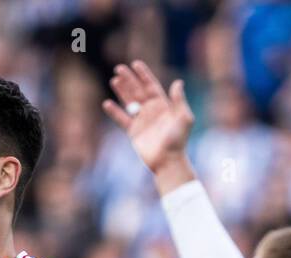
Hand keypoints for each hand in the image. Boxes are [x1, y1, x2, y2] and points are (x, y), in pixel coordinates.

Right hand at [101, 60, 195, 190]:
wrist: (168, 160)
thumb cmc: (178, 140)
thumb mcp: (183, 118)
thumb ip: (179, 100)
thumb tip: (177, 82)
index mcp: (163, 105)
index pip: (151, 85)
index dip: (143, 74)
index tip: (136, 64)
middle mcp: (151, 110)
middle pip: (137, 91)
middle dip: (129, 79)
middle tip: (119, 68)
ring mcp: (141, 121)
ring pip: (129, 102)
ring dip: (121, 91)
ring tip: (114, 80)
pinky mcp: (133, 132)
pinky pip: (121, 119)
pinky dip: (114, 112)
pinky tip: (107, 103)